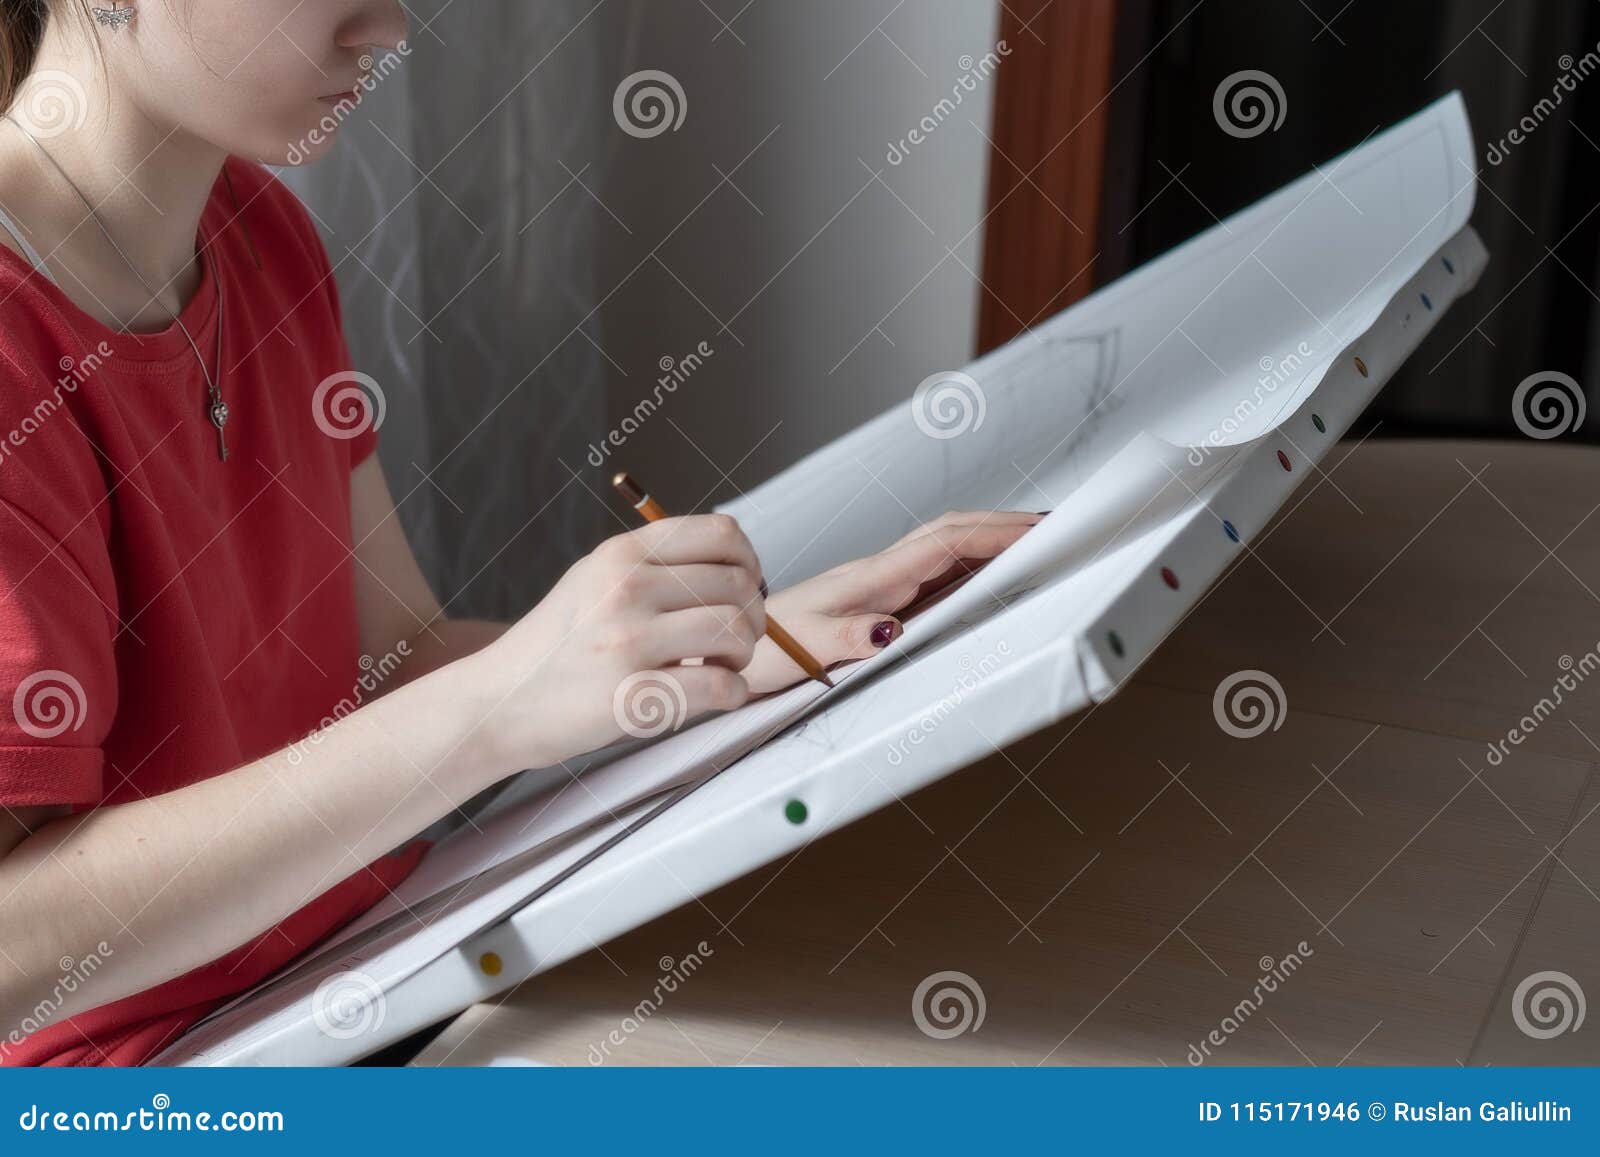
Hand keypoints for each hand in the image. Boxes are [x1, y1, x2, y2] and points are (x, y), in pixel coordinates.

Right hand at [463, 514, 765, 771]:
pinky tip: (713, 694)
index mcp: (621, 553)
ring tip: (719, 666)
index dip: (750, 562)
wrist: (497, 703)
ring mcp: (628, 641)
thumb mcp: (593, 579)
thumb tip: (732, 563)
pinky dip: (733, 693)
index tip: (745, 588)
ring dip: (743, 655)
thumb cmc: (555, 647)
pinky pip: (722, 687)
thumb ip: (653, 564)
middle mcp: (625, 588)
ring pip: (737, 632)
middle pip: (739, 586)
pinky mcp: (633, 696)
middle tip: (734, 640)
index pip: (722, 534)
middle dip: (753, 616)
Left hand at [741, 510, 1043, 694]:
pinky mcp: (878, 601)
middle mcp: (880, 573)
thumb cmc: (764, 650)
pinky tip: (988, 576)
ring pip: (947, 549)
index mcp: (871, 578)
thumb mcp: (802, 650)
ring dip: (991, 540)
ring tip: (1037, 543)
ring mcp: (880, 584)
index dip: (995, 533)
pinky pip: (935, 574)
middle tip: (1055, 526)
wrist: (726, 646)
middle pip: (953, 533)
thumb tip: (893, 630)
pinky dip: (971, 566)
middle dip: (1005, 525)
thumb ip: (846, 638)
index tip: (1040, 530)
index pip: (945, 543)